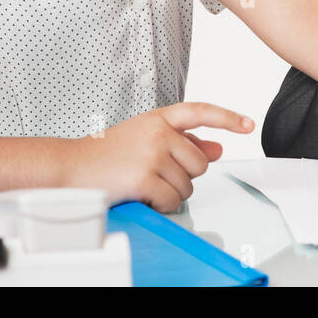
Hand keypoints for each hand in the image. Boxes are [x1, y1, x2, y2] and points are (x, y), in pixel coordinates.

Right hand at [61, 102, 254, 211]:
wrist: (70, 168)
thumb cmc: (106, 154)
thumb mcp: (146, 139)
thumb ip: (183, 142)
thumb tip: (217, 149)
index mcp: (159, 118)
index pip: (201, 112)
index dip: (227, 118)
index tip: (247, 125)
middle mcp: (158, 132)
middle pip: (200, 163)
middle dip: (185, 175)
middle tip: (157, 175)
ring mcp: (152, 154)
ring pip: (188, 184)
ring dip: (171, 192)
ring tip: (144, 183)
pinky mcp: (144, 178)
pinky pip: (172, 200)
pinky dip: (162, 205)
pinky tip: (142, 195)